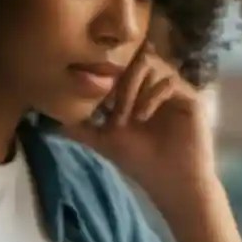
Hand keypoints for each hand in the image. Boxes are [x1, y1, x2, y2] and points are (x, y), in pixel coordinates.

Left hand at [61, 40, 216, 208]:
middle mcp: (159, 86)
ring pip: (152, 65)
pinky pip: (169, 80)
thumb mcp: (104, 141)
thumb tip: (50, 120)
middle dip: (119, 82)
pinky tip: (143, 117)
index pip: (122, 65)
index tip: (99, 104)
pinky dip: (152, 96)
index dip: (107, 78)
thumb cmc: (141, 162)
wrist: (172, 183)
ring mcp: (176, 90)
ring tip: (128, 116)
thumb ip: (81, 127)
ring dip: (133, 88)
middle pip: (136, 58)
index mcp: (140, 91)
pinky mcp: (191, 98)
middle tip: (112, 111)